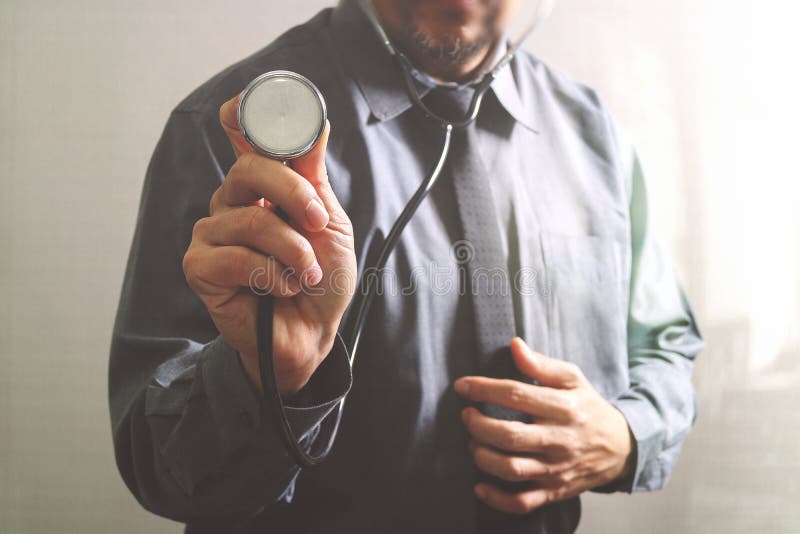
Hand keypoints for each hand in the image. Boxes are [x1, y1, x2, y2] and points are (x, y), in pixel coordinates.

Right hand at [182, 94, 356, 397]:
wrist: (313, 333)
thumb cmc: (321, 279)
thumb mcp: (328, 223)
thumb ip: (312, 178)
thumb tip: (317, 125)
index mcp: (262, 187)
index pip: (241, 137)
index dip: (242, 114)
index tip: (248, 104)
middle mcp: (232, 202)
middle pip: (250, 168)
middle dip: (295, 196)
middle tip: (319, 224)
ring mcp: (212, 232)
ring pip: (251, 219)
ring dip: (293, 251)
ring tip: (306, 274)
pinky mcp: (199, 265)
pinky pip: (234, 255)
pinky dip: (270, 275)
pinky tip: (278, 289)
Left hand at [454, 338, 633, 514]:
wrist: (622, 448)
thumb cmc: (589, 408)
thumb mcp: (573, 379)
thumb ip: (541, 364)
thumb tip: (514, 345)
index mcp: (564, 407)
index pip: (516, 395)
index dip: (483, 389)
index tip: (462, 385)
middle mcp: (559, 440)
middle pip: (509, 436)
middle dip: (478, 425)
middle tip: (467, 415)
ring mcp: (556, 469)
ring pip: (511, 469)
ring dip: (482, 457)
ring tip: (473, 442)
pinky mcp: (555, 492)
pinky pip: (522, 502)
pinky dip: (496, 498)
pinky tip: (480, 486)